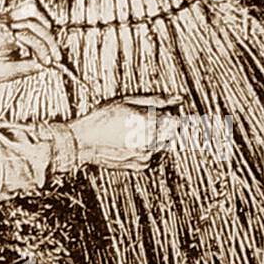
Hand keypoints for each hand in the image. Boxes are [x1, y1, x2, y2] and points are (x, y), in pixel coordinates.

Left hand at [0, 0, 63, 85]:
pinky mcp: (9, 16)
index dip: (42, 50)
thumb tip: (45, 64)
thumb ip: (26, 68)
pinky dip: (40, 20)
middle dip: (49, 40)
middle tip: (56, 57)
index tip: (49, 63)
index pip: (28, 36)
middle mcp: (2, 23)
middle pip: (34, 22)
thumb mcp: (4, 74)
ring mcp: (5, 17)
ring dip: (46, 27)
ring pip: (33, 10)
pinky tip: (42, 36)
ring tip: (50, 46)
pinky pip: (29, 9)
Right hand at [69, 95, 183, 170]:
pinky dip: (147, 148)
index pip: (177, 120)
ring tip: (134, 131)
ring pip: (163, 144)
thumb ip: (157, 100)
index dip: (173, 114)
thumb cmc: (103, 117)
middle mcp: (151, 141)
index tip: (168, 112)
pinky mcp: (142, 165)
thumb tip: (179, 98)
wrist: (84, 141)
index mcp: (150, 122)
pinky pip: (154, 155)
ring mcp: (147, 155)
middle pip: (172, 133)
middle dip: (165, 126)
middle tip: (145, 121)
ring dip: (156, 137)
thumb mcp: (129, 101)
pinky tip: (132, 142)